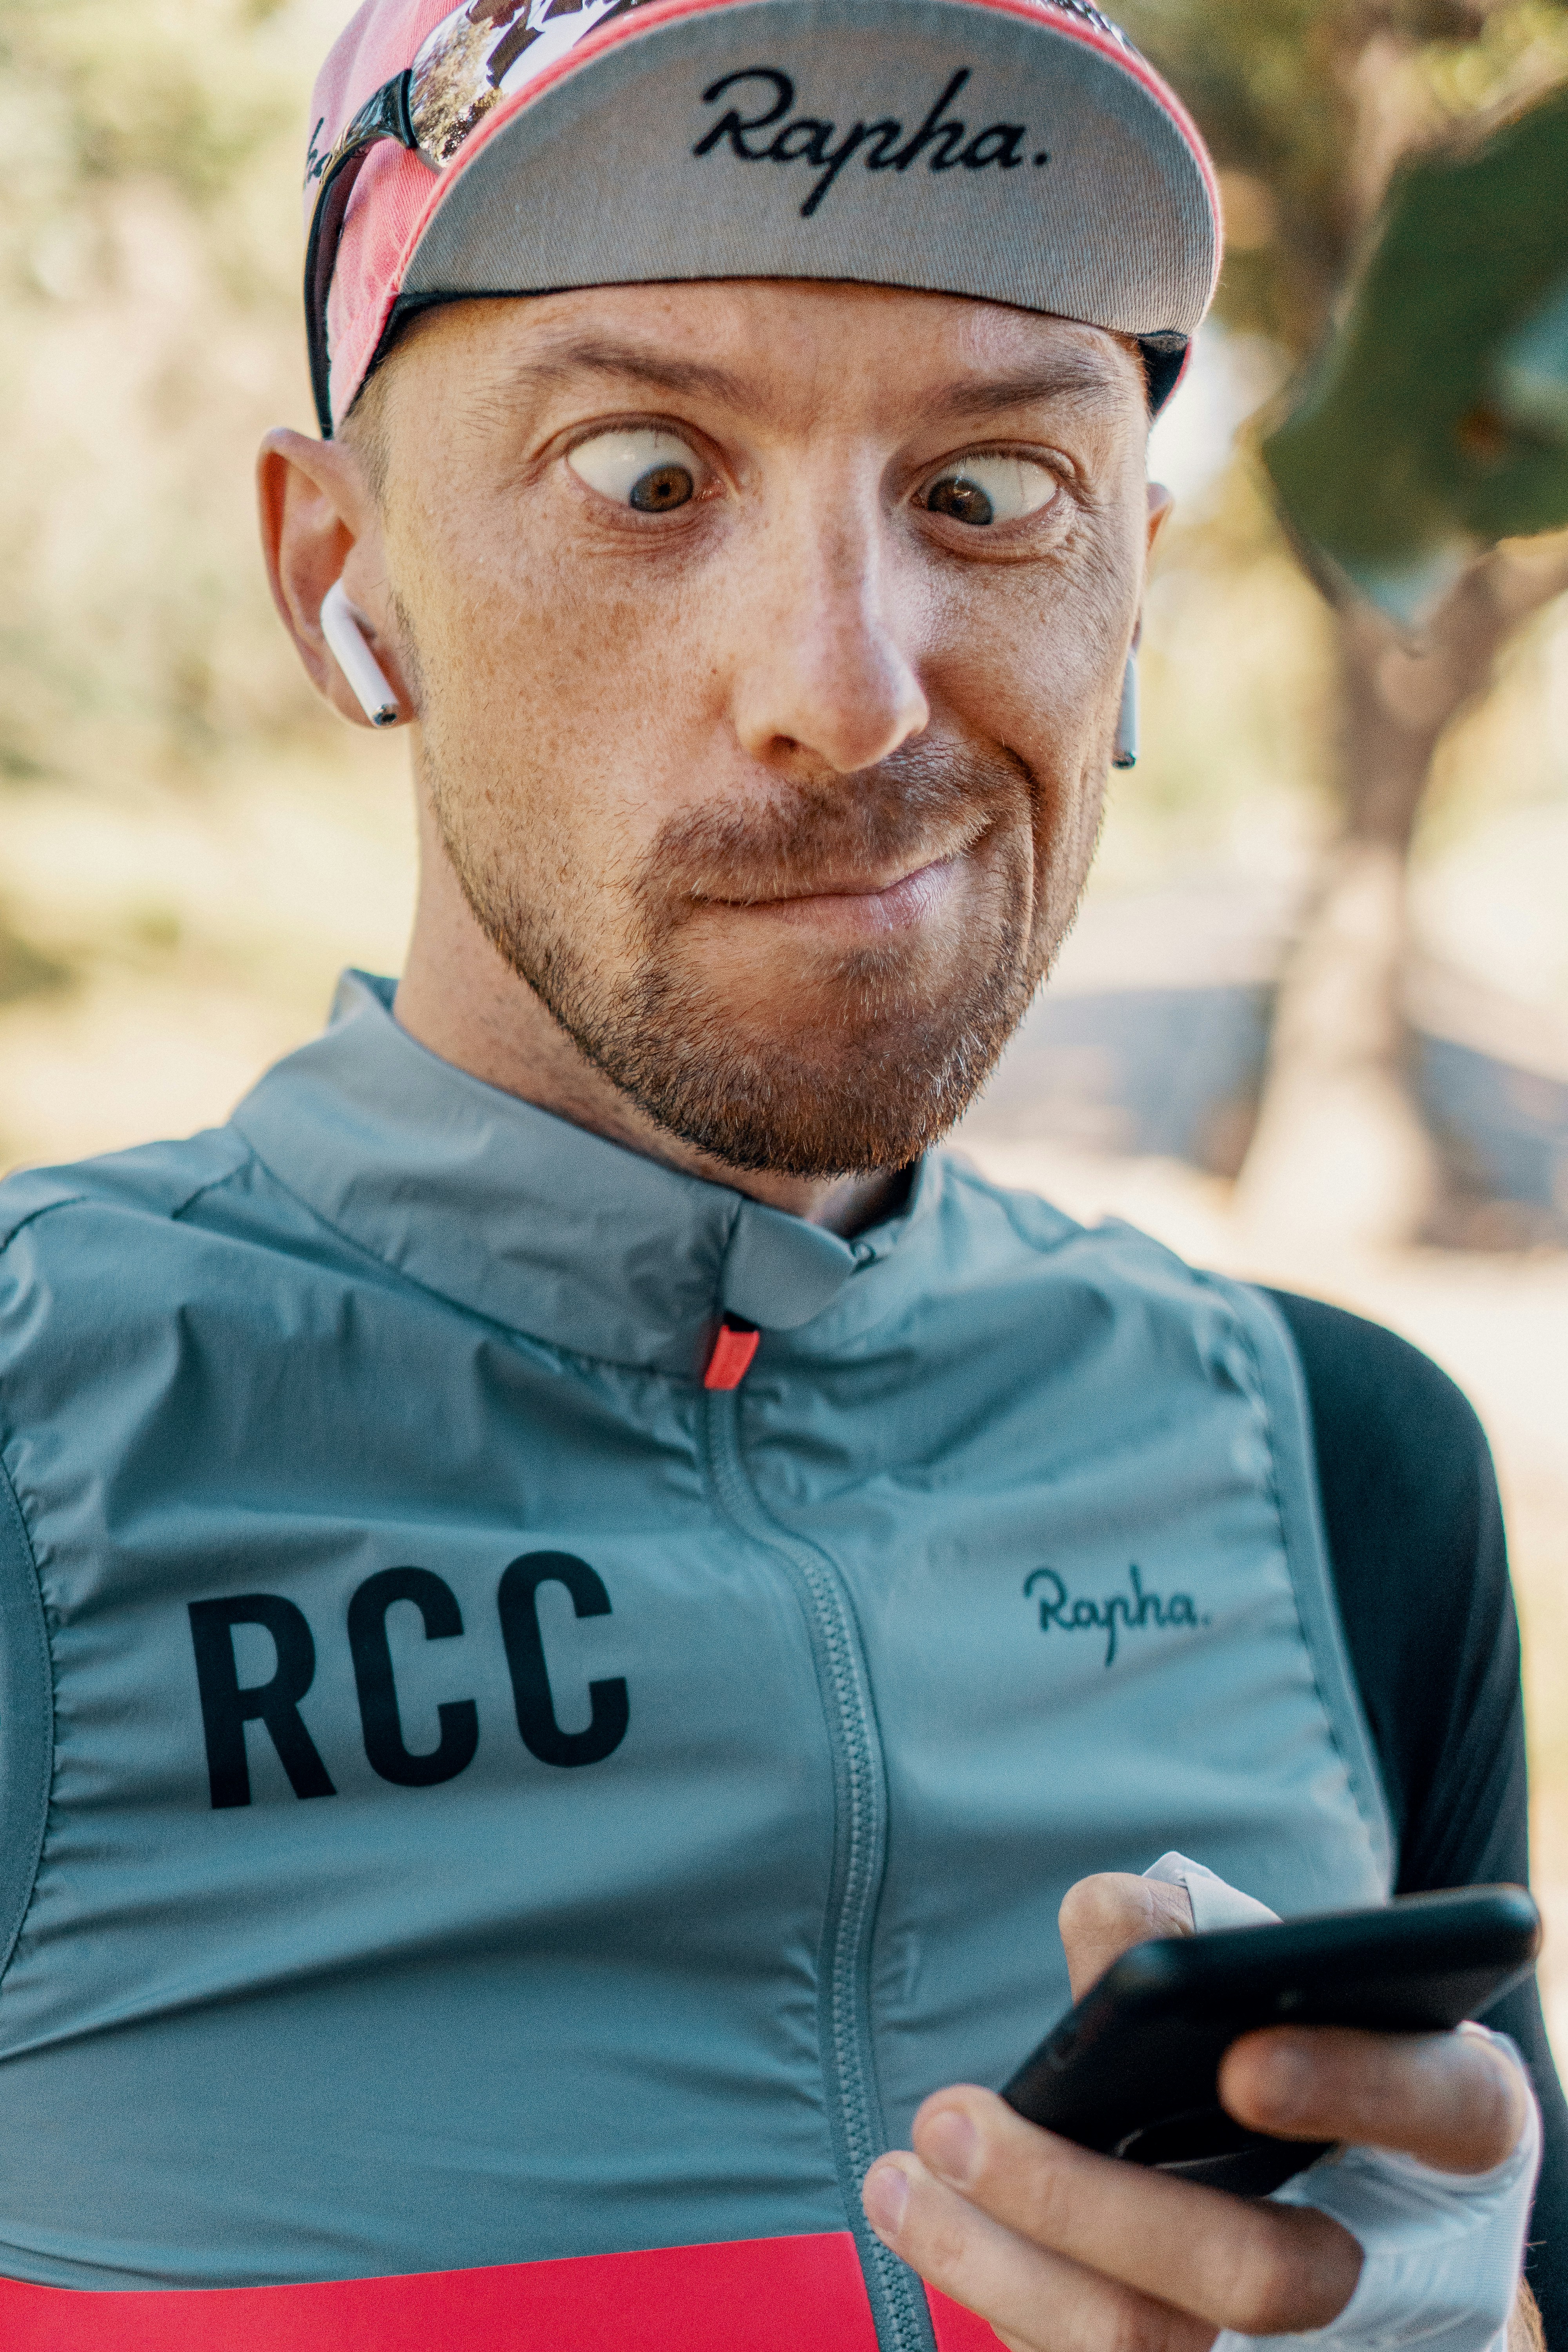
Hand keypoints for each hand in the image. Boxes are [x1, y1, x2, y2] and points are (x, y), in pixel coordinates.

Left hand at [861, 1872, 1529, 2350]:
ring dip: (1003, 2268)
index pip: (1445, 2105)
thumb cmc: (1285, 2044)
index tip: (1241, 2064)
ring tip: (895, 2177)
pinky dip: (1005, 2306)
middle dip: (1086, 2203)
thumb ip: (1187, 1934)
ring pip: (1163, 2351)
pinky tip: (932, 2228)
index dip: (1355, 2086)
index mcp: (1448, 2123)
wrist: (1325, 2192)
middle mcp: (1403, 2261)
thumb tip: (1106, 1922)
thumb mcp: (1262, 1978)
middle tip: (947, 2118)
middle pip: (1262, 2276)